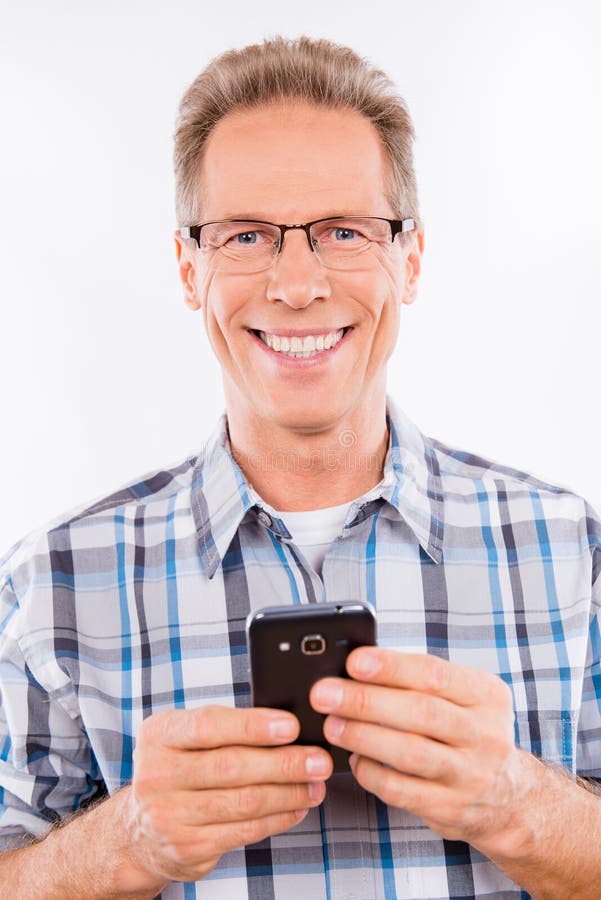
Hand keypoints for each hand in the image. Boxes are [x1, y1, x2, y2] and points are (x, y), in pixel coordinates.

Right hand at [122, 706, 332, 888]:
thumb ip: (224, 728)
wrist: (138, 832)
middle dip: (284, 763)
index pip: (210, 725)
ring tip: (315, 784)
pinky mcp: (188, 847)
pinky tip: (296, 807)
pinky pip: (244, 830)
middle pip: (233, 766)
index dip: (253, 726)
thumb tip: (286, 724)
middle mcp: (158, 775)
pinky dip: (278, 818)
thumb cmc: (177, 771)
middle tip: (318, 760)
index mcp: (159, 736)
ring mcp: (170, 815)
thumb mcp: (184, 739)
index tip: (292, 726)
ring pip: (244, 802)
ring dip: (288, 793)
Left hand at [310, 647, 531, 853]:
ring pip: (411, 752)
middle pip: (420, 712)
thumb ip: (421, 680)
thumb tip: (358, 665)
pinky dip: (372, 773)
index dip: (391, 667)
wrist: (510, 798)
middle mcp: (485, 734)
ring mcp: (471, 775)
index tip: (353, 661)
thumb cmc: (468, 732)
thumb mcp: (464, 698)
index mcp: (486, 695)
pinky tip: (354, 759)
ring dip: (363, 736)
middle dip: (366, 701)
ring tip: (331, 725)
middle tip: (324, 694)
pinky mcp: (451, 808)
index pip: (435, 674)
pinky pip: (402, 791)